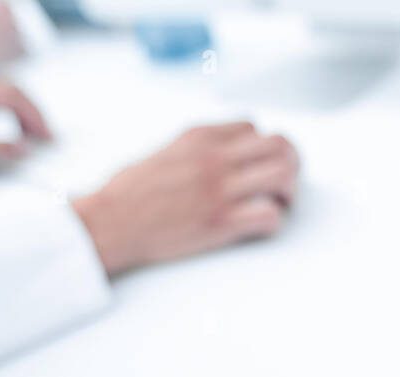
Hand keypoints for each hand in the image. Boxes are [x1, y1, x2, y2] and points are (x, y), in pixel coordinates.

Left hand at [0, 81, 51, 182]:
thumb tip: (25, 149)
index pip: (10, 96)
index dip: (33, 115)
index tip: (46, 137)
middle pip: (14, 90)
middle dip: (35, 112)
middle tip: (49, 137)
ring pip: (11, 93)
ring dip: (29, 111)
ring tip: (40, 135)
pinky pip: (4, 102)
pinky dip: (20, 114)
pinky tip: (24, 131)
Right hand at [72, 122, 298, 276]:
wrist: (109, 223)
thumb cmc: (129, 193)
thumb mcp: (165, 151)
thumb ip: (197, 148)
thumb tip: (221, 154)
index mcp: (200, 136)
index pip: (254, 127)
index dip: (261, 148)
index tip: (255, 166)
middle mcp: (214, 158)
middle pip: (280, 146)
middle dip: (290, 166)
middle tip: (281, 186)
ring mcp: (219, 189)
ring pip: (283, 176)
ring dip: (287, 193)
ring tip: (276, 205)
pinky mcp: (220, 222)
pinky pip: (269, 216)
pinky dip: (273, 221)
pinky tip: (258, 225)